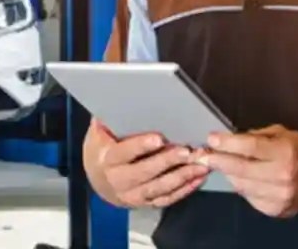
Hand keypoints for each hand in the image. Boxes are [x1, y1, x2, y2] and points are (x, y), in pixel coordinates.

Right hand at [88, 120, 210, 207]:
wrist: (98, 180)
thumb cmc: (101, 149)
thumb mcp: (99, 132)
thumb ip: (109, 118)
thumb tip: (119, 95)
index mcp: (107, 160)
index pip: (124, 153)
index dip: (140, 146)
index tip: (158, 138)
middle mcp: (119, 181)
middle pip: (144, 173)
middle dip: (167, 162)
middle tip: (186, 151)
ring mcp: (133, 195)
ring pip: (159, 188)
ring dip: (181, 177)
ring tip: (200, 164)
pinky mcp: (146, 202)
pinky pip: (167, 198)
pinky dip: (185, 189)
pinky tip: (198, 177)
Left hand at [202, 124, 297, 217]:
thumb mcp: (282, 134)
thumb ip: (257, 136)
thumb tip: (230, 139)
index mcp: (285, 153)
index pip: (250, 147)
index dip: (228, 143)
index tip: (211, 139)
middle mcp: (282, 176)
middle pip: (241, 168)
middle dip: (218, 160)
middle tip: (202, 155)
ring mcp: (278, 196)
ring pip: (241, 185)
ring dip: (227, 173)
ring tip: (218, 163)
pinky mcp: (274, 209)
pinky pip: (248, 196)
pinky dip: (240, 185)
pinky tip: (239, 176)